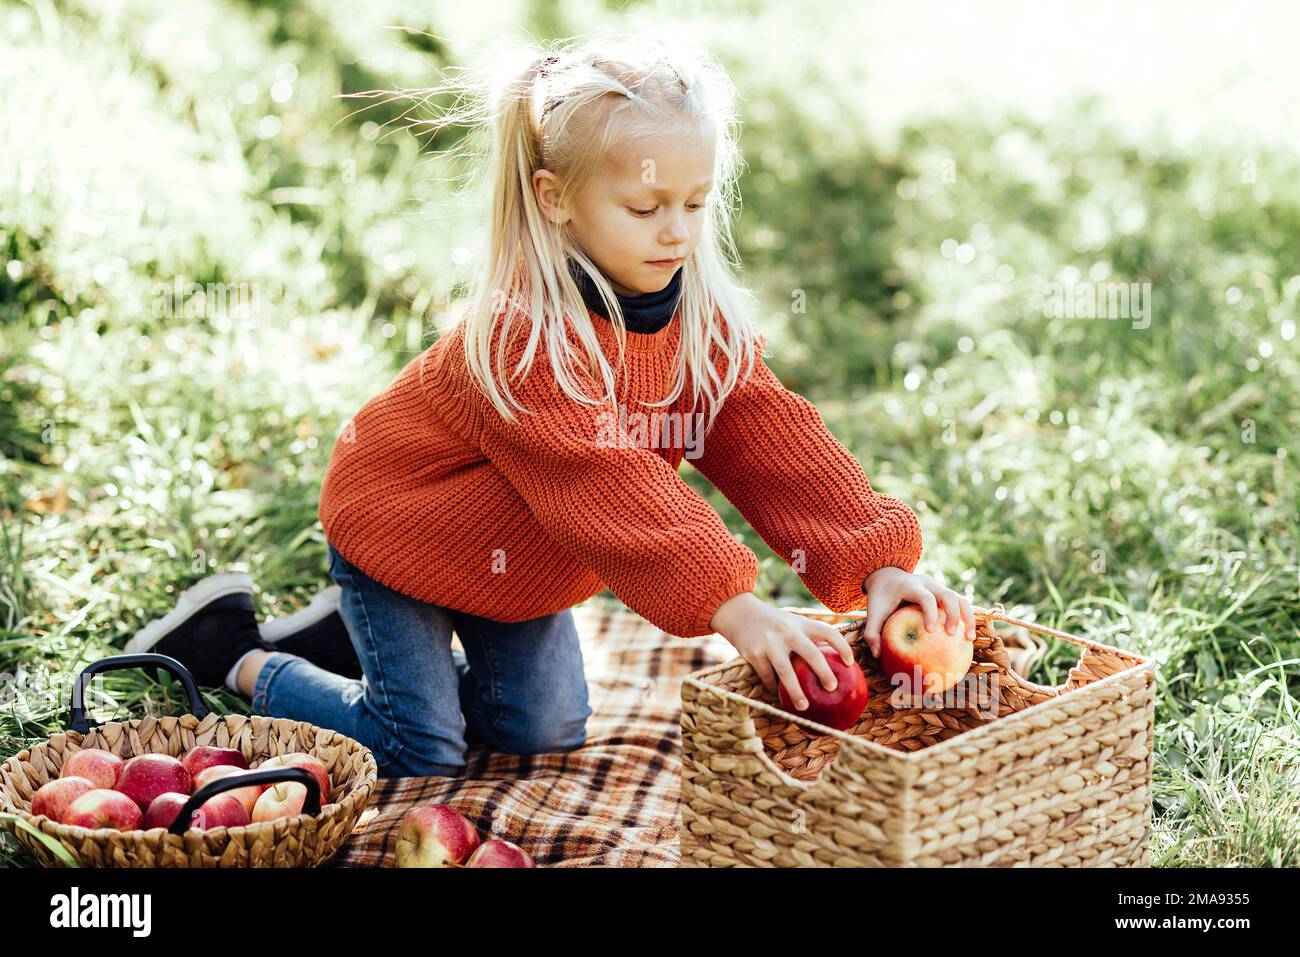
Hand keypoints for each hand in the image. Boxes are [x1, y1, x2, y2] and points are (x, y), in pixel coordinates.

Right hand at [709, 593, 856, 709]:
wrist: (740, 613)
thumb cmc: (774, 623)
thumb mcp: (792, 622)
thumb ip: (808, 637)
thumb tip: (834, 663)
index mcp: (801, 623)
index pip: (827, 632)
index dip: (841, 647)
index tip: (850, 663)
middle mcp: (787, 631)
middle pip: (811, 653)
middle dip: (823, 672)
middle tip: (832, 688)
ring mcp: (769, 642)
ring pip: (786, 671)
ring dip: (796, 691)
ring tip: (804, 707)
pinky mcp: (754, 653)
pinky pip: (767, 677)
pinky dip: (774, 688)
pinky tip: (778, 694)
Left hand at [859, 567, 976, 657]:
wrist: (887, 576)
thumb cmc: (880, 597)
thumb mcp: (873, 612)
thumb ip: (871, 632)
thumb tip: (876, 655)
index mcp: (910, 585)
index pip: (925, 597)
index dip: (930, 613)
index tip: (931, 631)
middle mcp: (927, 583)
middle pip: (948, 595)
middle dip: (954, 614)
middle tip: (952, 635)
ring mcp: (938, 587)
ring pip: (959, 598)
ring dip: (967, 617)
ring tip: (969, 639)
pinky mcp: (943, 593)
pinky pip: (959, 604)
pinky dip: (966, 618)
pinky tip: (967, 638)